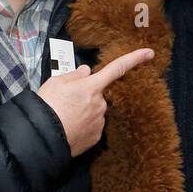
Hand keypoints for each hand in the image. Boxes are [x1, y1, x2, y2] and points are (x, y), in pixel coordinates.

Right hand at [37, 47, 154, 156]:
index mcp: (92, 86)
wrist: (43, 137)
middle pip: (99, 95)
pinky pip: (93, 127)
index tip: (149, 53)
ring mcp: (100, 122)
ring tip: (66, 117)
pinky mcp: (96, 138)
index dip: (134, 59)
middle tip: (67, 102)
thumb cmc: (47, 106)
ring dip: (85, 112)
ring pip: (96, 111)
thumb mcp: (55, 82)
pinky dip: (84, 126)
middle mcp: (100, 104)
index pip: (116, 68)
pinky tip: (71, 128)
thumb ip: (74, 75)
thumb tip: (86, 72)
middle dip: (87, 96)